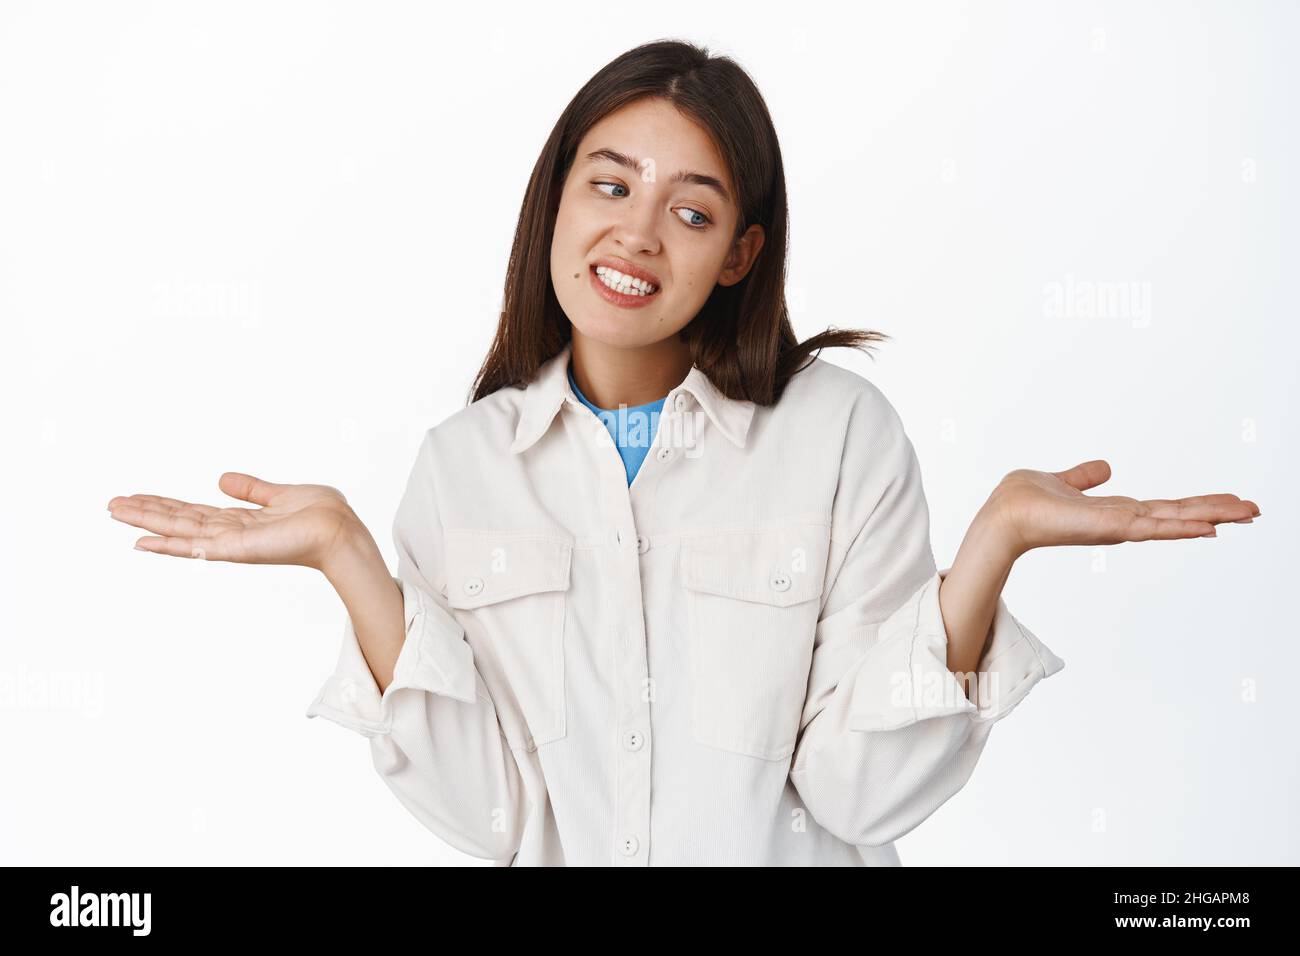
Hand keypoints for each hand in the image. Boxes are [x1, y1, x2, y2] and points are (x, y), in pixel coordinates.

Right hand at [107, 472, 364, 571]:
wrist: (341, 530)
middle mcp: (231, 534)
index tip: (137, 497)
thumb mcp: (281, 494)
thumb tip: (222, 479)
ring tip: (115, 512)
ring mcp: (230, 544)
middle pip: (179, 522)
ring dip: (146, 523)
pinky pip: (194, 547)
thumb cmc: (323, 515)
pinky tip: (141, 541)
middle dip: (146, 513)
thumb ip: (252, 489)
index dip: (165, 505)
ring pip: (179, 531)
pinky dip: (167, 545)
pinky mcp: (235, 550)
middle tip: (112, 504)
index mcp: (241, 522)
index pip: (194, 513)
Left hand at [982, 459, 1260, 557]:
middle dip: (1217, 512)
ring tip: (1248, 514)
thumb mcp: (1063, 480)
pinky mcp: (1109, 529)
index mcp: (1113, 511)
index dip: (1195, 505)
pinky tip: (1210, 527)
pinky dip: (1182, 527)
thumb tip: (1105, 467)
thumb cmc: (1023, 501)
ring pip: (1175, 521)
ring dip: (1213, 517)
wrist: (1003, 514)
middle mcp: (1121, 521)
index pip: (1164, 507)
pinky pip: (1153, 527)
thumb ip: (1084, 476)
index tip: (1226, 503)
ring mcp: (1118, 527)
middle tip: (1255, 510)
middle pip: (1179, 515)